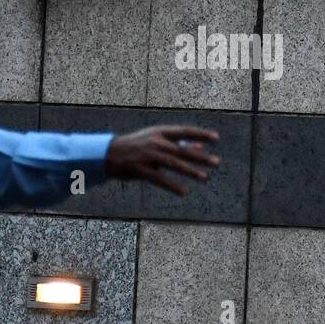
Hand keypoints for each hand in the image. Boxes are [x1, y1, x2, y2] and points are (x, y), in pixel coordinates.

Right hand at [104, 125, 219, 195]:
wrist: (107, 154)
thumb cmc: (137, 147)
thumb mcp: (157, 141)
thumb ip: (179, 145)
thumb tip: (201, 148)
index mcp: (160, 132)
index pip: (184, 131)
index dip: (200, 134)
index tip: (216, 138)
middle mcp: (155, 142)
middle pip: (182, 150)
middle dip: (200, 157)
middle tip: (216, 163)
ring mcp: (147, 156)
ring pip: (173, 164)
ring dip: (190, 171)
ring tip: (205, 178)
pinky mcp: (139, 169)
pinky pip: (159, 179)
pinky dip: (172, 185)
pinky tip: (184, 192)